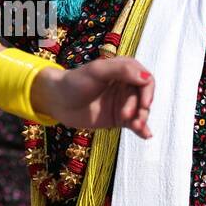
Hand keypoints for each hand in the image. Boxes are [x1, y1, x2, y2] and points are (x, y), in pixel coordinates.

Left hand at [33, 58, 154, 138]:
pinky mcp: (118, 118)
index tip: (144, 103)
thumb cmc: (75, 81)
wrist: (57, 101)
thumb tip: (146, 77)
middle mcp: (126, 86)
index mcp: (124, 70)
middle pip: (143, 97)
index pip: (145, 79)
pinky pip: (134, 124)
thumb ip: (122, 70)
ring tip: (136, 127)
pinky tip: (146, 135)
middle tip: (126, 116)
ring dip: (141, 119)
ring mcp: (123, 103)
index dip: (147, 91)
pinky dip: (141, 129)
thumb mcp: (97, 71)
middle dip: (139, 108)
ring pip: (140, 111)